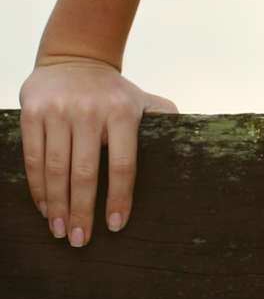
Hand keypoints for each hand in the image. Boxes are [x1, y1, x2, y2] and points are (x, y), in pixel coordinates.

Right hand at [18, 56, 178, 245]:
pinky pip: (33, 156)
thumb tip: (195, 140)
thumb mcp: (143, 99)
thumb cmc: (113, 92)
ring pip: (56, 168)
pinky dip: (37, 186)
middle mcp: (90, 112)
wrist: (75, 58)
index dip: (119, 198)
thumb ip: (165, 118)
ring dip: (57, 205)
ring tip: (60, 230)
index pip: (123, 164)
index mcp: (123, 113)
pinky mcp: (33, 113)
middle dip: (82, 211)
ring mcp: (60, 111)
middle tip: (81, 240)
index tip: (116, 225)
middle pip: (85, 172)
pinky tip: (43, 206)